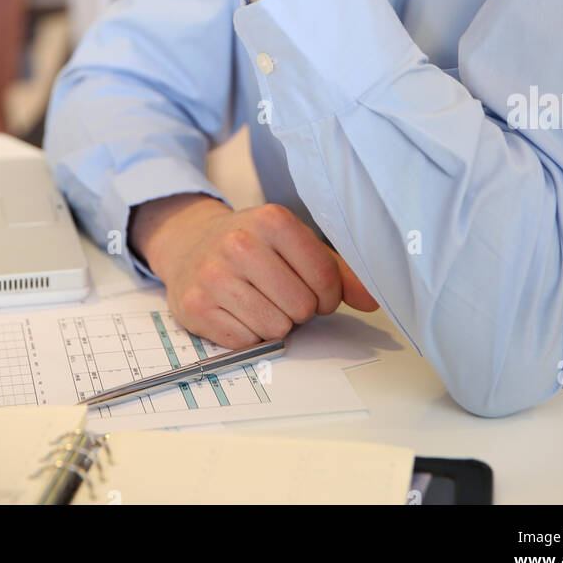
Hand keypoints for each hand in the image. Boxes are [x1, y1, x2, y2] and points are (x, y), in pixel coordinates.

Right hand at [138, 196, 378, 348]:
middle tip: (280, 294)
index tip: (315, 292)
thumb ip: (338, 271)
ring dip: (274, 324)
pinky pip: (245, 343)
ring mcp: (214, 275)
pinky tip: (237, 311)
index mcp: (273, 220)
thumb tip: (372, 300)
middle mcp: (240, 243)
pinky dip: (247, 334)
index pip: (325, 278)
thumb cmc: (253, 246)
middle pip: (302, 307)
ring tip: (258, 301)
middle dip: (298, 309)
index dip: (327, 296)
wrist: (190, 244)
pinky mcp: (195, 306)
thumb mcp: (295, 244)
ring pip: (275, 328)